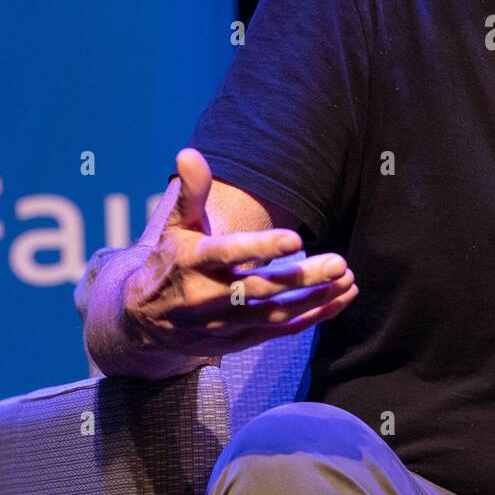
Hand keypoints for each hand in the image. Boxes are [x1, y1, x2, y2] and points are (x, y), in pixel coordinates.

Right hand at [122, 148, 357, 358]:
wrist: (146, 323)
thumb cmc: (170, 261)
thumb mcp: (175, 226)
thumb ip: (190, 192)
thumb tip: (190, 153)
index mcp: (191, 262)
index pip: (227, 254)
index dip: (260, 248)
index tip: (294, 238)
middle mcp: (207, 297)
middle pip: (260, 289)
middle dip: (301, 277)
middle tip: (338, 263)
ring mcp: (225, 323)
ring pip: (276, 314)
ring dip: (315, 298)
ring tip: (348, 278)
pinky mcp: (240, 340)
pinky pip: (282, 332)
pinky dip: (314, 316)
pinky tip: (342, 298)